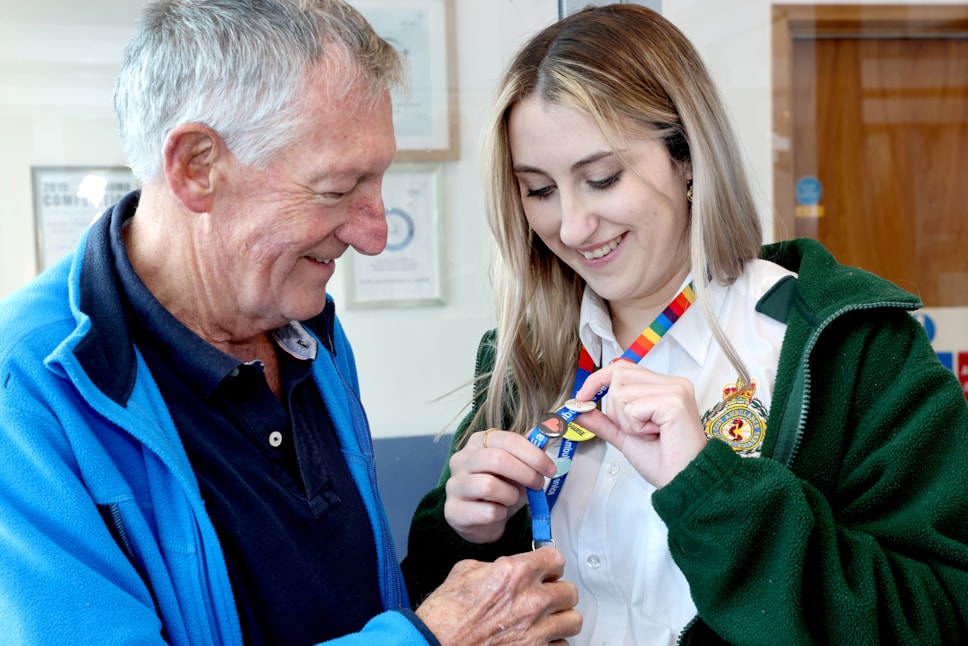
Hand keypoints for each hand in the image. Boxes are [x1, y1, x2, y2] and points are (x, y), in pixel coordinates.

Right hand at [415, 547, 581, 645]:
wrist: (435, 644)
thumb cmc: (444, 615)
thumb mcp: (465, 572)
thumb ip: (494, 566)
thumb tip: (504, 568)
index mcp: (514, 574)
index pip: (555, 559)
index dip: (550, 564)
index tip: (547, 570)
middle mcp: (531, 601)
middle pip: (569, 591)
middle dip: (558, 592)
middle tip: (547, 596)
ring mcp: (536, 632)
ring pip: (573, 620)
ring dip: (561, 619)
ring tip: (549, 620)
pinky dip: (554, 643)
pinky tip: (540, 640)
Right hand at [444, 429, 556, 542]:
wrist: (482, 520)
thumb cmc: (501, 489)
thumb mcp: (518, 467)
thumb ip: (530, 448)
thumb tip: (549, 427)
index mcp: (478, 442)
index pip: (508, 440)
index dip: (533, 454)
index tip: (550, 469)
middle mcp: (461, 459)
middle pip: (497, 459)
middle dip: (525, 473)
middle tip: (538, 485)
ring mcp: (454, 485)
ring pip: (489, 486)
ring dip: (511, 496)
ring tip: (512, 499)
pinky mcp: (453, 510)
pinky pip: (486, 512)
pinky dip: (501, 514)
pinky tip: (499, 513)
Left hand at [574, 361, 706, 487]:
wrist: (682, 482)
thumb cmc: (663, 461)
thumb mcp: (625, 436)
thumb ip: (603, 420)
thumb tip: (578, 409)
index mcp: (665, 386)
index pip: (623, 367)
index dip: (598, 380)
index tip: (583, 398)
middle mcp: (673, 383)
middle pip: (619, 375)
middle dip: (614, 408)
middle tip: (634, 430)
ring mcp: (676, 390)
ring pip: (621, 392)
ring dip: (626, 421)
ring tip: (648, 434)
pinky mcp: (674, 401)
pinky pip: (632, 407)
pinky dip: (635, 426)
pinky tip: (654, 435)